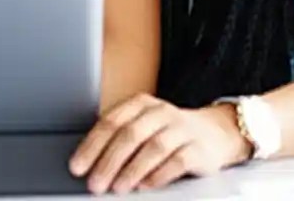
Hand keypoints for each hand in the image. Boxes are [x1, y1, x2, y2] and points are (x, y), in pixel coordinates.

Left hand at [69, 94, 252, 194]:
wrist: (216, 133)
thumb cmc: (169, 133)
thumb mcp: (143, 126)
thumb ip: (119, 139)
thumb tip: (89, 164)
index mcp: (141, 104)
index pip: (110, 122)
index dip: (91, 146)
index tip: (77, 167)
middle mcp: (161, 112)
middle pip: (130, 135)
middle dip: (108, 161)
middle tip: (95, 183)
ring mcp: (182, 129)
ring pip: (153, 148)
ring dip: (131, 170)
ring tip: (117, 188)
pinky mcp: (200, 148)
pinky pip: (178, 161)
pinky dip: (159, 175)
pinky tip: (145, 187)